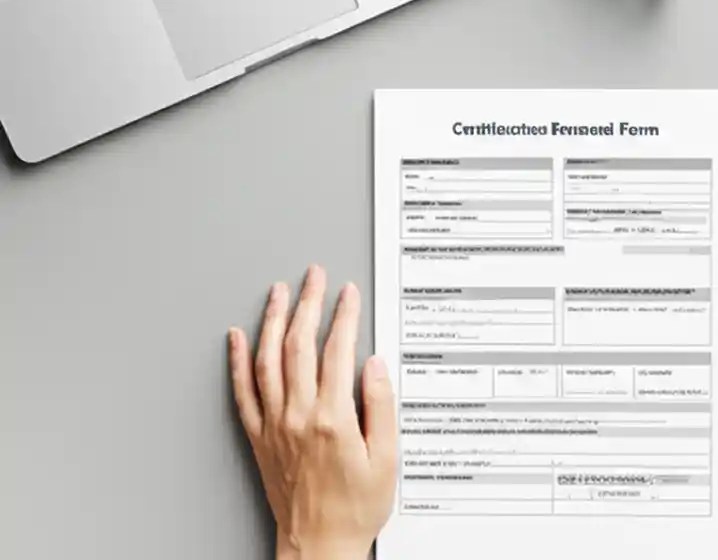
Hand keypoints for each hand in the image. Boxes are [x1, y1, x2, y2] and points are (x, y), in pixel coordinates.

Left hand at [228, 266, 396, 559]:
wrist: (318, 544)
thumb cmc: (355, 508)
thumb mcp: (387, 458)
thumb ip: (380, 406)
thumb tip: (373, 365)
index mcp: (332, 419)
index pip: (337, 351)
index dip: (344, 316)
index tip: (347, 294)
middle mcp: (298, 416)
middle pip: (298, 346)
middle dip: (307, 304)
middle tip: (313, 277)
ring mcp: (274, 425)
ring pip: (267, 360)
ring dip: (272, 321)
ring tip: (278, 293)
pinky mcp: (259, 437)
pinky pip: (243, 392)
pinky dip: (238, 361)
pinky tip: (238, 339)